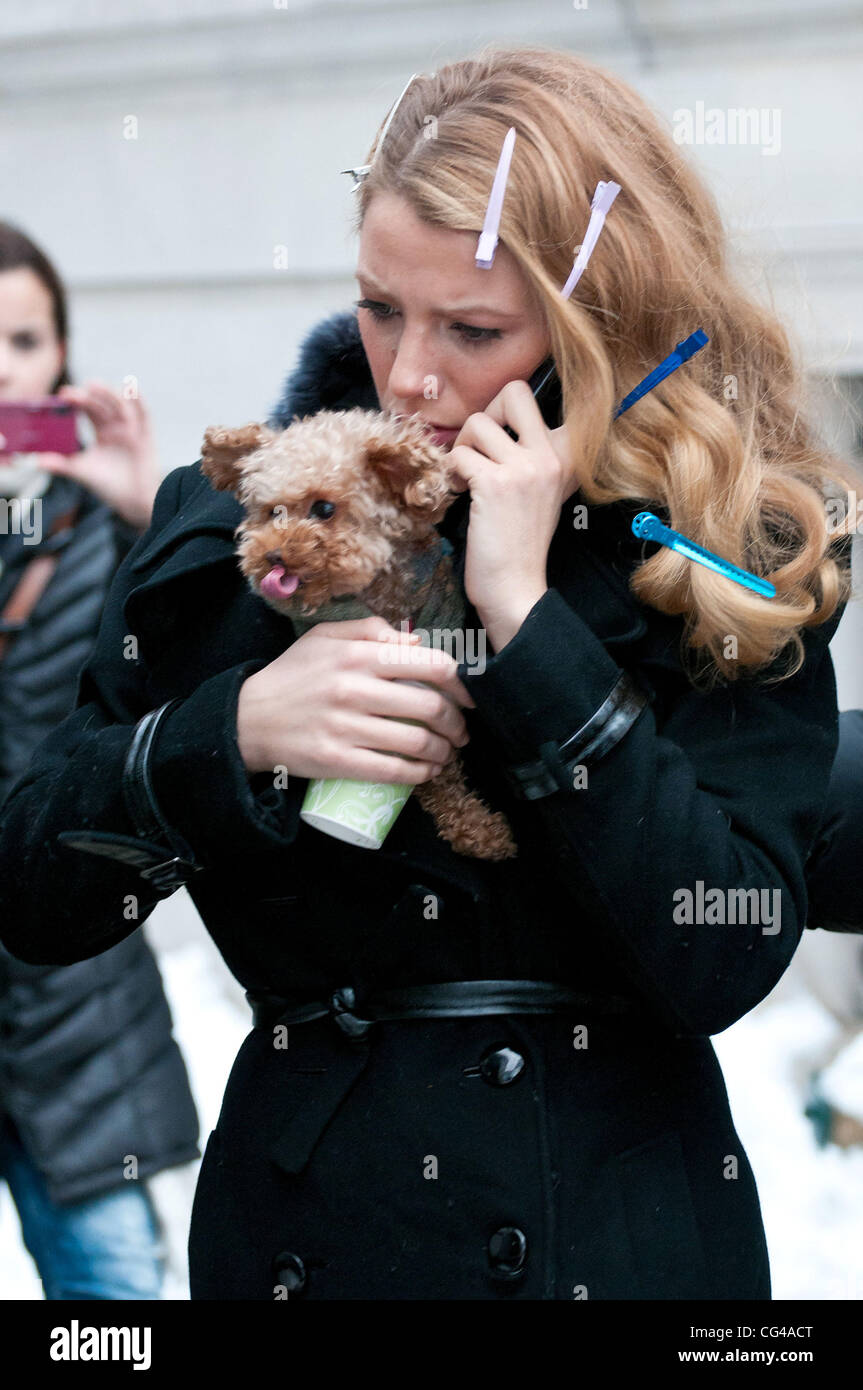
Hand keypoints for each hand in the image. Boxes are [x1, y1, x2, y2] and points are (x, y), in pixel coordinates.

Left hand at [32, 381, 160, 528]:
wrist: (134, 502)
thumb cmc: (110, 486)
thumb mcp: (83, 472)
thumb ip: (62, 465)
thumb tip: (37, 461)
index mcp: (101, 432)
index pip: (87, 409)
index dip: (77, 400)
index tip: (62, 395)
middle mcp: (116, 427)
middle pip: (101, 404)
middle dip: (86, 396)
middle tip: (71, 394)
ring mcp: (131, 429)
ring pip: (119, 404)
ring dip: (107, 393)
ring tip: (92, 386)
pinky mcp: (145, 434)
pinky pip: (143, 414)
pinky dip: (138, 400)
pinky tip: (131, 387)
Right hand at [236, 615, 475, 782]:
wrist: (247, 719)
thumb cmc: (293, 676)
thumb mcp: (325, 637)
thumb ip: (370, 629)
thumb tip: (416, 639)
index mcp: (357, 654)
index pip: (430, 663)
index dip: (461, 683)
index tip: (468, 697)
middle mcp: (354, 688)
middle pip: (430, 706)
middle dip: (457, 723)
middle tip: (461, 731)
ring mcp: (345, 727)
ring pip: (416, 741)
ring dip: (443, 751)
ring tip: (447, 753)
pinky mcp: (336, 760)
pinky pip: (392, 771)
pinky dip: (420, 774)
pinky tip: (428, 772)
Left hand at [447, 379, 575, 647]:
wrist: (515, 589)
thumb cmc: (520, 545)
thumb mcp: (543, 494)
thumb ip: (534, 458)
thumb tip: (500, 425)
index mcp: (567, 457)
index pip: (552, 399)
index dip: (516, 408)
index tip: (504, 431)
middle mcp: (551, 456)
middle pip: (515, 391)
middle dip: (487, 413)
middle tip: (479, 447)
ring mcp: (524, 468)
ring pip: (477, 424)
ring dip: (462, 449)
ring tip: (465, 478)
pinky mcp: (494, 484)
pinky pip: (459, 455)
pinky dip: (451, 472)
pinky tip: (459, 492)